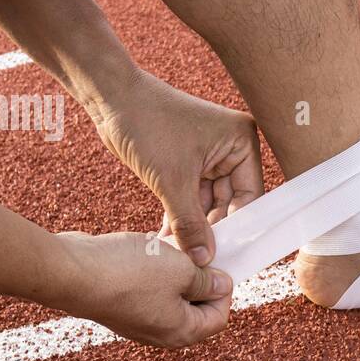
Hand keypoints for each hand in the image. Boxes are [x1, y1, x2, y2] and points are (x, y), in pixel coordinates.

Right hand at [52, 231, 232, 347]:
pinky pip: (148, 286)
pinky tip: (152, 246)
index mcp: (181, 332)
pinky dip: (155, 268)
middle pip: (196, 307)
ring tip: (175, 244)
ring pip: (171, 293)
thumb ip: (206, 280)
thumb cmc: (129, 273)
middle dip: (200, 277)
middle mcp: (160, 333)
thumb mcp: (182, 270)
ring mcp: (138, 319)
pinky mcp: (120, 302)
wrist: (71, 272)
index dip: (223, 289)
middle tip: (198, 251)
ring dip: (177, 269)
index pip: (219, 317)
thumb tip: (221, 285)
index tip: (218, 263)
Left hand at [89, 70, 262, 267]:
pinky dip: (180, 217)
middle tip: (203, 262)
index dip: (240, 228)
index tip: (229, 257)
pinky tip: (169, 241)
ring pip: (207, 204)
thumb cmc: (147, 123)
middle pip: (230, 203)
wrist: (110, 98)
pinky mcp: (187, 163)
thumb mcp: (171, 180)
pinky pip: (190, 198)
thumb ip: (190, 224)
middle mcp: (231, 149)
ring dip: (193, 228)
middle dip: (213, 232)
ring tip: (183, 256)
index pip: (249, 197)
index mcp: (242, 142)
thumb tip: (204, 259)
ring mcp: (209, 157)